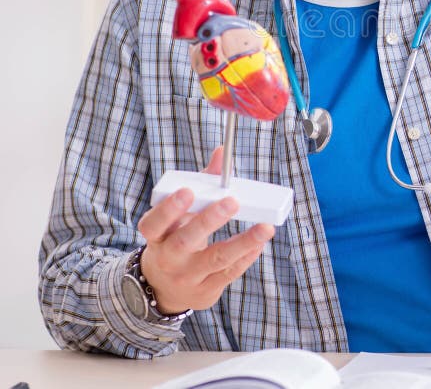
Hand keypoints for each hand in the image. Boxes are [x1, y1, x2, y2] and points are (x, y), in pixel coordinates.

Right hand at [137, 147, 274, 313]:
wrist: (164, 287)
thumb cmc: (175, 238)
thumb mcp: (178, 215)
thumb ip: (202, 183)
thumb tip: (221, 153)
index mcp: (157, 236)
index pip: (153, 224)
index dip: (168, 209)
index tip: (187, 191)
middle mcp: (169, 258)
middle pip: (185, 240)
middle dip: (209, 221)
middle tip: (232, 202)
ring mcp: (188, 277)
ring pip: (215, 259)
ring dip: (243, 242)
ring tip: (265, 228)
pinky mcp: (207, 290)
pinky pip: (230, 273)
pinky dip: (247, 255)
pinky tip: (260, 242)